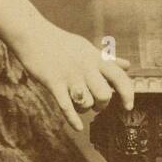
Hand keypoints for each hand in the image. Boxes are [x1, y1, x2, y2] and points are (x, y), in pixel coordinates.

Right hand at [16, 23, 134, 131]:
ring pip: (86, 103)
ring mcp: (69, 75)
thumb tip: (127, 66)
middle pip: (104, 95)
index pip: (119, 77)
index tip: (128, 106)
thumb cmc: (61, 43)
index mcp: (95, 58)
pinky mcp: (53, 82)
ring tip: (79, 105)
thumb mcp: (87, 48)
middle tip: (96, 106)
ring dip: (84, 110)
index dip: (128, 93)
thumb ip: (107, 60)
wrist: (33, 35)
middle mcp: (86, 67)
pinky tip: (77, 127)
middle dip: (102, 106)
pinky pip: (66, 106)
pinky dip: (73, 119)